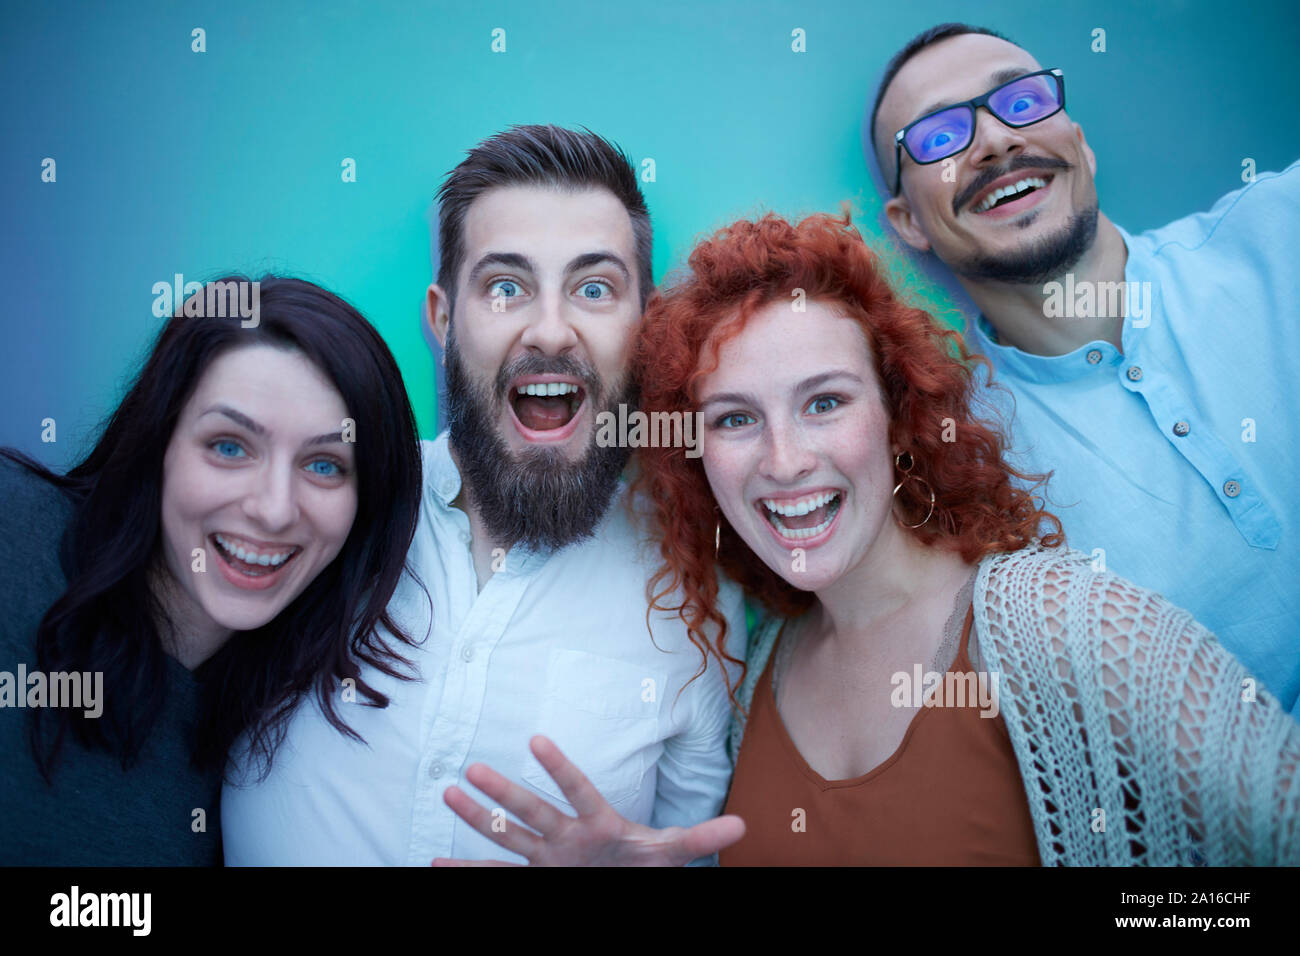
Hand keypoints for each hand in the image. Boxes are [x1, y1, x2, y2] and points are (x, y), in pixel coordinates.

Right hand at [431, 735, 744, 865]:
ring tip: (450, 792)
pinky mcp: (534, 879)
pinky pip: (495, 875)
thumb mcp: (673, 854)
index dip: (561, 767)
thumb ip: (701, 838)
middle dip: (504, 792)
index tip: (538, 738)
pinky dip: (467, 869)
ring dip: (477, 818)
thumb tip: (744, 825)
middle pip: (532, 811)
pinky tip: (436, 862)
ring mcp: (545, 857)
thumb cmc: (645, 866)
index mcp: (597, 823)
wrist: (624, 881)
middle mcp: (564, 835)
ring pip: (506, 835)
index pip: (578, 791)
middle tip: (473, 767)